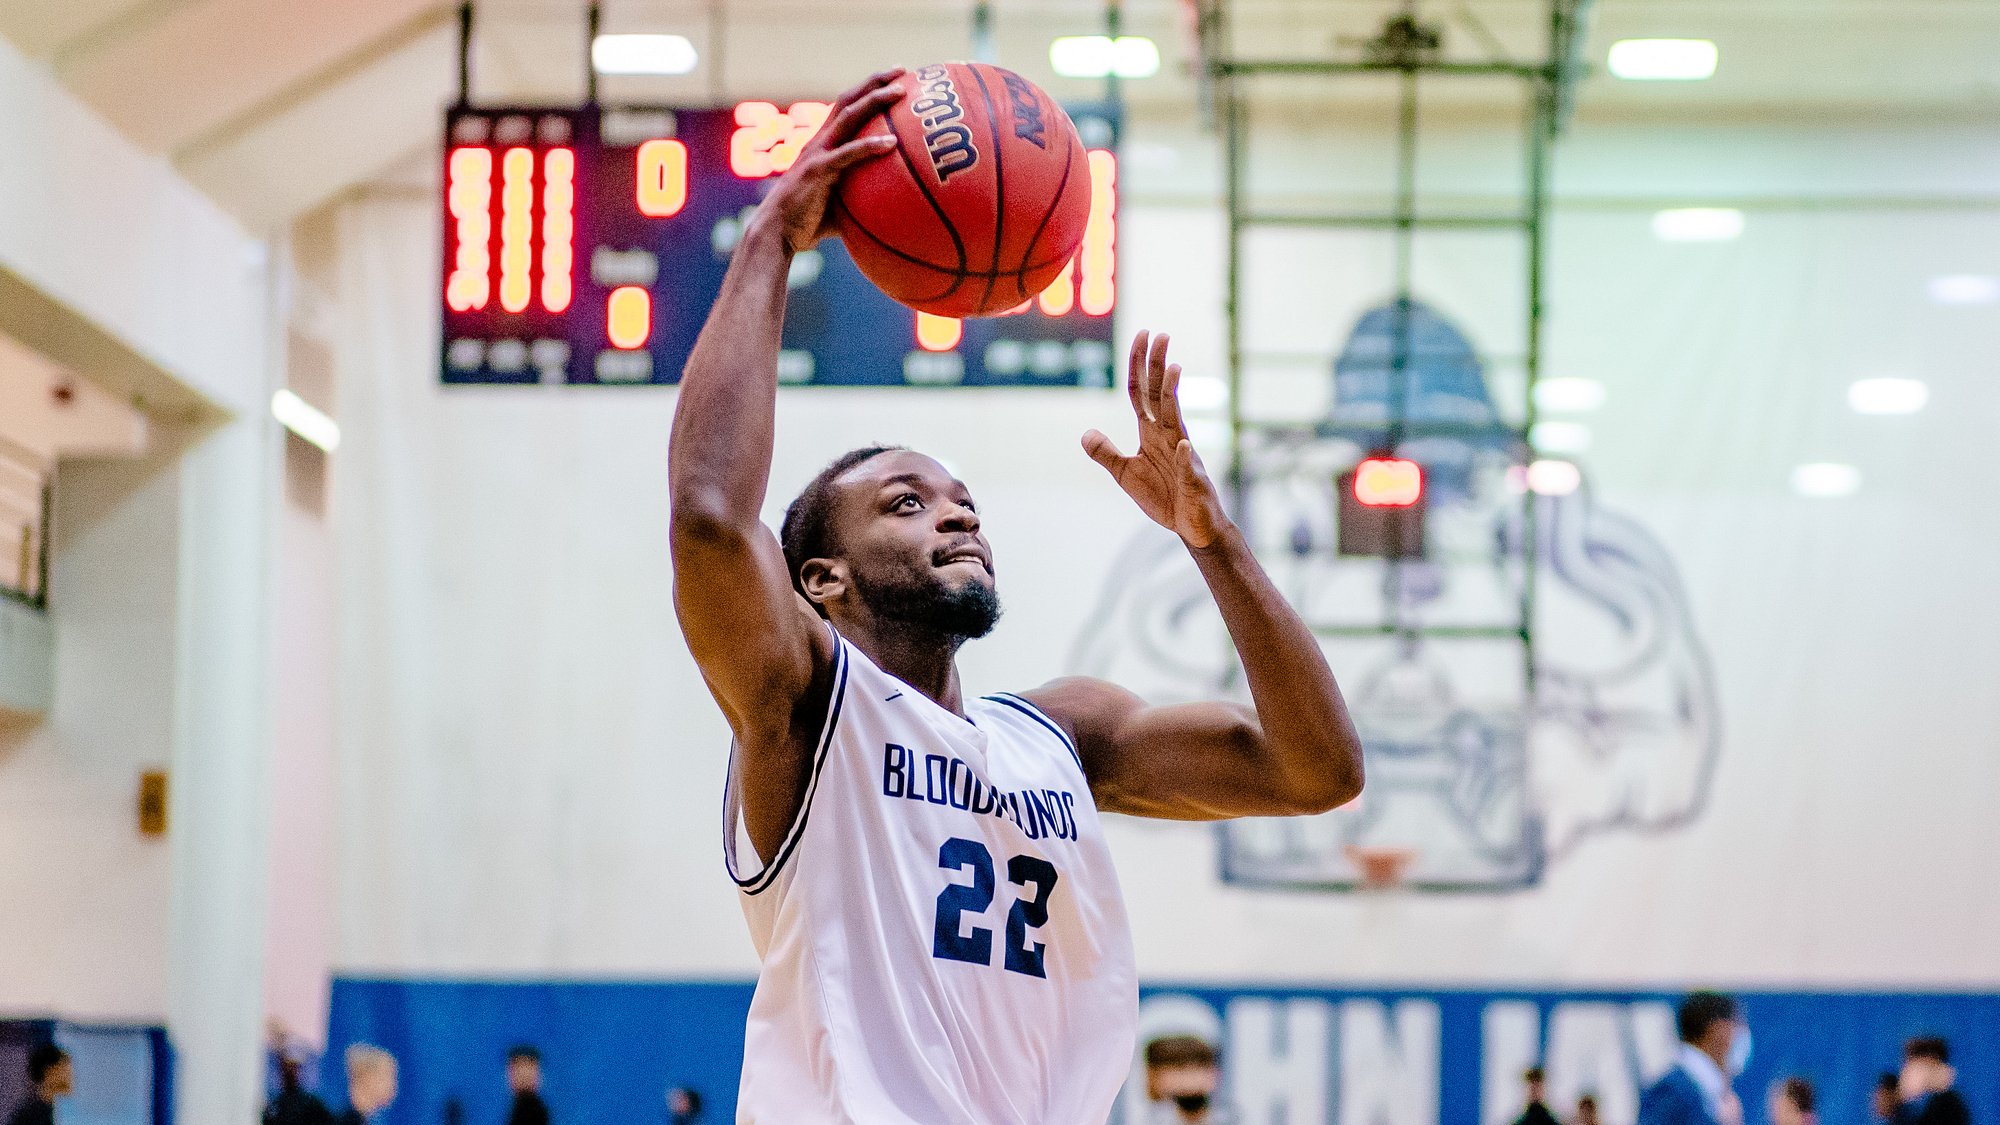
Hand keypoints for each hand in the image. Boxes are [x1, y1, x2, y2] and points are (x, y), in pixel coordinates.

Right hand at [757, 69, 905, 252]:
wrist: (774, 235)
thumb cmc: (805, 226)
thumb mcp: (837, 207)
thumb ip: (859, 200)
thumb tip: (889, 211)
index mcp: (821, 145)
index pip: (845, 108)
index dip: (867, 91)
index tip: (893, 80)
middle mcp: (818, 142)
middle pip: (848, 100)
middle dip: (875, 81)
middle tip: (902, 70)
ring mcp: (817, 154)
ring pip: (849, 116)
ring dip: (875, 100)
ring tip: (901, 91)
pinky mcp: (818, 171)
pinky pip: (848, 154)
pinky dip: (869, 146)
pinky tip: (891, 144)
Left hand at [1083, 330, 1228, 548]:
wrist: (1192, 526)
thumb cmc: (1164, 497)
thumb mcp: (1125, 473)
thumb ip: (1107, 452)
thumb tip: (1085, 433)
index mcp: (1152, 433)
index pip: (1143, 393)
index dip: (1139, 366)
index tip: (1141, 336)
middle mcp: (1169, 436)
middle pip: (1161, 395)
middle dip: (1158, 365)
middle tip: (1160, 334)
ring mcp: (1184, 456)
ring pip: (1176, 420)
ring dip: (1173, 395)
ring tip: (1173, 369)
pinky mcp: (1193, 480)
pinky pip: (1188, 466)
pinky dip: (1184, 457)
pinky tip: (1182, 446)